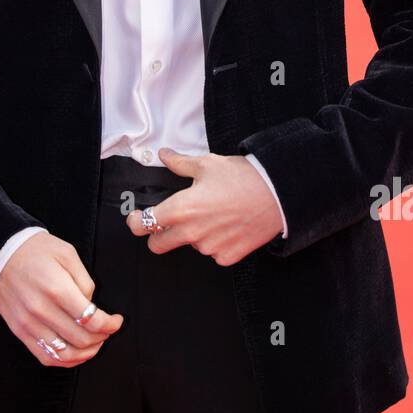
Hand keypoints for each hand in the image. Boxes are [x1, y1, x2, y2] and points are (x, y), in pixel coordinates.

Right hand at [0, 232, 122, 366]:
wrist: (0, 255)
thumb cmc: (34, 251)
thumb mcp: (67, 253)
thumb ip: (85, 280)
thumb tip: (92, 305)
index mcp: (57, 289)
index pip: (91, 320)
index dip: (110, 325)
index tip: (116, 321)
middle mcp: (42, 310)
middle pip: (81, 339)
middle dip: (102, 337)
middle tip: (107, 330)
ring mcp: (29, 324)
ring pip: (65, 354)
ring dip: (86, 353)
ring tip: (95, 343)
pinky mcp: (20, 332)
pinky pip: (45, 357)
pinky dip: (65, 361)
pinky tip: (76, 353)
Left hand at [126, 148, 283, 265]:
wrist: (277, 194)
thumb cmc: (243, 178)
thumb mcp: (207, 164)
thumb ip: (179, 163)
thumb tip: (164, 156)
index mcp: (180, 209)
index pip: (143, 225)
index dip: (135, 222)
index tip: (136, 218)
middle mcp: (191, 232)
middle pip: (158, 245)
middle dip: (157, 235)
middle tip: (168, 222)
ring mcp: (209, 247)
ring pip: (189, 246)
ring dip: (193, 235)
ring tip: (212, 215)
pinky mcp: (227, 256)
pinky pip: (212, 253)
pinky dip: (215, 243)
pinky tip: (226, 226)